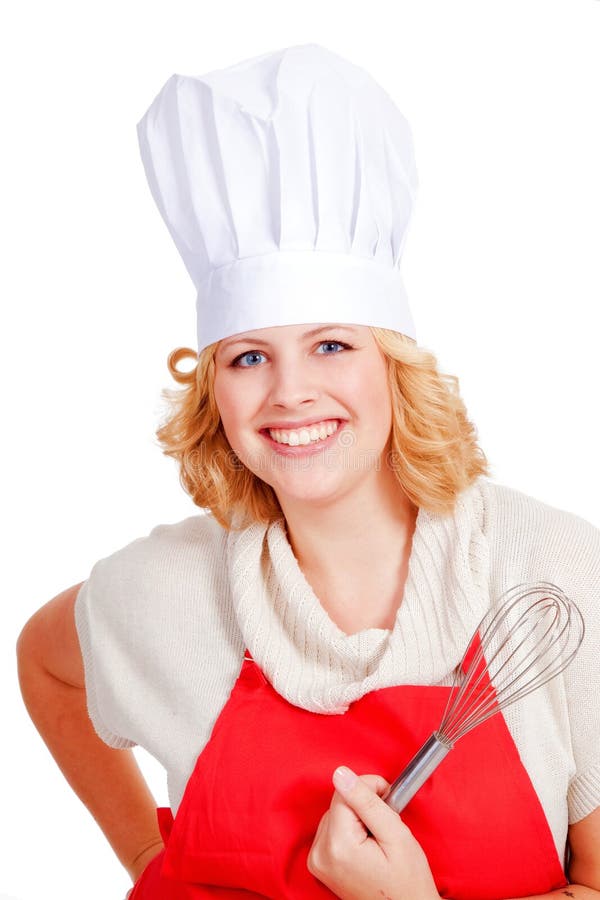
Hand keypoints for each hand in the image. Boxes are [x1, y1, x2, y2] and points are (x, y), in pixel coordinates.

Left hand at [307, 766, 440, 899]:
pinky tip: (366, 844)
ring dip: (356, 817)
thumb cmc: (407, 881)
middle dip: (363, 805)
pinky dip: (349, 830)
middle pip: (338, 803)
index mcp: (338, 846)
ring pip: (335, 814)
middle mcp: (320, 854)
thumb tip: (340, 773)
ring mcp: (317, 861)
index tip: (389, 798)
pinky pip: (332, 829)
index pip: (344, 792)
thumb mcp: (395, 835)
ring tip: (377, 837)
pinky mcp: (319, 864)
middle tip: (386, 823)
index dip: (369, 788)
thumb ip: (367, 801)